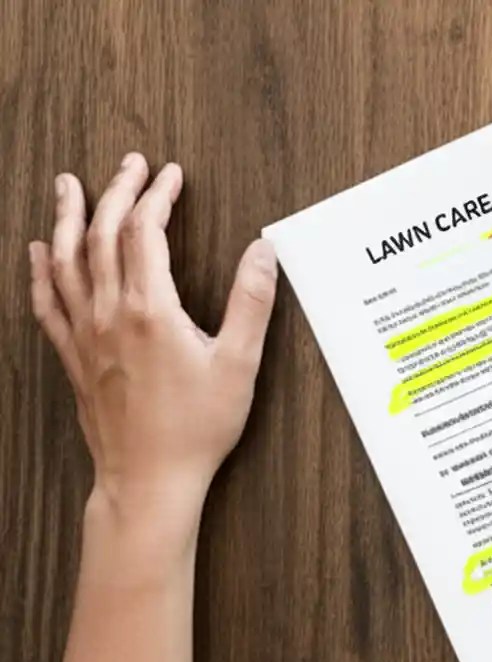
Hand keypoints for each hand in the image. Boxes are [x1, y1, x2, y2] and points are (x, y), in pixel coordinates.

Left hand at [29, 152, 277, 534]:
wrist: (149, 479)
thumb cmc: (198, 427)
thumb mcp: (239, 363)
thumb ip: (251, 302)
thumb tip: (262, 251)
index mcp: (151, 310)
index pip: (145, 233)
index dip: (156, 196)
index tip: (170, 175)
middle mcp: (110, 315)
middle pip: (101, 236)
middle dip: (115, 193)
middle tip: (129, 165)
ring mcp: (85, 336)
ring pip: (65, 261)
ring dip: (68, 218)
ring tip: (69, 185)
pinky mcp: (74, 358)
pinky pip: (47, 303)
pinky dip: (41, 270)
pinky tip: (40, 251)